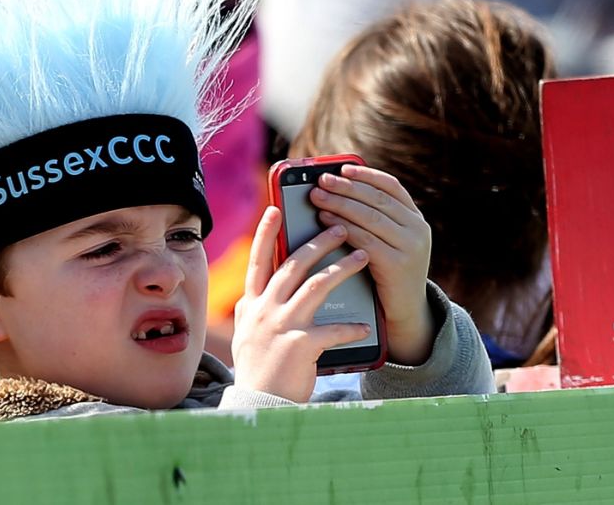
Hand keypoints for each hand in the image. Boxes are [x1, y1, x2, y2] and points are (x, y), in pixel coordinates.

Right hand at [231, 207, 371, 402]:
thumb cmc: (259, 367)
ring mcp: (282, 326)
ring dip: (343, 268)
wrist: (260, 404)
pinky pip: (333, 330)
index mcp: (252, 304)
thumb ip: (257, 307)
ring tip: (363, 256)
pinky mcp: (300, 346)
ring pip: (316, 285)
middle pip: (293, 265)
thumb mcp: (249, 332)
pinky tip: (364, 327)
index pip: (258, 260)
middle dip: (319, 242)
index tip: (274, 210)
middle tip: (340, 227)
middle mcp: (265, 309)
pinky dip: (351, 328)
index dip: (265, 233)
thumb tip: (264, 285)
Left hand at [310, 165, 434, 364]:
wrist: (405, 314)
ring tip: (317, 198)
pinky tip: (325, 222)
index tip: (343, 168)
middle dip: (346, 188)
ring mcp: (411, 247)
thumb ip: (373, 219)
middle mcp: (418, 229)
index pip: (391, 187)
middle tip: (321, 181)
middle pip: (377, 199)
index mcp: (416, 219)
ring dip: (340, 205)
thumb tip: (337, 191)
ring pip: (369, 217)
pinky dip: (342, 228)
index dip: (367, 176)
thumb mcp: (387, 242)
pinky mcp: (398, 265)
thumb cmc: (387, 274)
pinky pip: (364, 240)